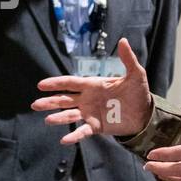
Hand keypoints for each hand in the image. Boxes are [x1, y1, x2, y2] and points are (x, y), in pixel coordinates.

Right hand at [31, 38, 151, 143]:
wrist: (145, 114)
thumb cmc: (138, 93)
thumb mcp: (135, 75)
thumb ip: (127, 59)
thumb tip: (123, 40)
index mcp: (93, 85)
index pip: (70, 83)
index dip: (55, 84)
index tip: (41, 85)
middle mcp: (88, 99)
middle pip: (65, 100)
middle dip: (50, 102)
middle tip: (35, 105)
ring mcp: (90, 113)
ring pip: (70, 115)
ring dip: (58, 117)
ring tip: (47, 120)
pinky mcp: (96, 127)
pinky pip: (82, 131)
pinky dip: (74, 135)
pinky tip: (64, 140)